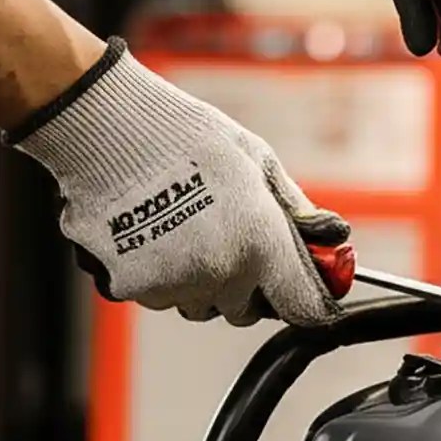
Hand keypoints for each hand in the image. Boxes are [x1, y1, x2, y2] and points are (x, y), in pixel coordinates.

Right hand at [9, 38, 350, 327]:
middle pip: (246, 310)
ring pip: (200, 304)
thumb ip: (297, 211)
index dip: (308, 298)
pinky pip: (158, 294)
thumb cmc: (190, 138)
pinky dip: (160, 273)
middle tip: (231, 238)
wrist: (109, 130)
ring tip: (187, 227)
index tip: (304, 286)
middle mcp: (220, 275)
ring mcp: (172, 286)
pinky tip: (153, 229)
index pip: (304, 307)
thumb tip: (331, 237)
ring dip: (201, 282)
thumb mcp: (260, 164)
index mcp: (261, 246)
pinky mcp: (130, 287)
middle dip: (246, 285)